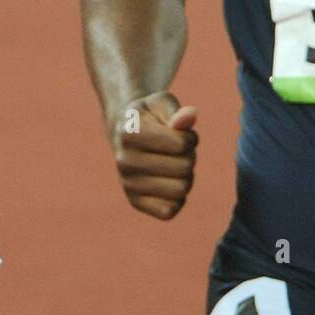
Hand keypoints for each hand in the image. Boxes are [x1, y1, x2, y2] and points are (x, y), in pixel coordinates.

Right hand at [111, 91, 197, 220]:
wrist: (126, 134)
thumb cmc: (150, 117)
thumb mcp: (162, 104)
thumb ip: (177, 111)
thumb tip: (190, 116)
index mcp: (129, 132)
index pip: (182, 144)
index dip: (189, 138)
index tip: (179, 133)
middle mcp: (124, 160)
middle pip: (185, 167)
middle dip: (189, 156)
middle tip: (177, 150)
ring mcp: (127, 184)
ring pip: (181, 189)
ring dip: (186, 176)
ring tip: (173, 164)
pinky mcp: (135, 203)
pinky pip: (170, 210)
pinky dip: (177, 197)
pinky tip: (168, 182)